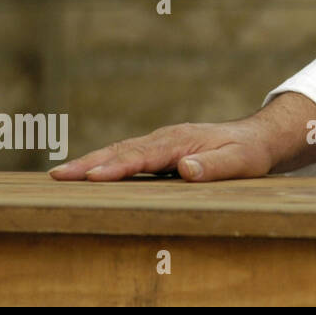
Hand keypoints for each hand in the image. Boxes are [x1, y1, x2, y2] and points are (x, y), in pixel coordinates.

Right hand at [48, 120, 274, 181]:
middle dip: (89, 163)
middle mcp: (167, 138)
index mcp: (182, 141)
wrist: (258, 137)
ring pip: (122, 150)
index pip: (144, 156)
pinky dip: (105, 162)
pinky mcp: (161, 150)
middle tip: (57, 175)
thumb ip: (215, 166)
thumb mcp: (241, 161)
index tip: (91, 177)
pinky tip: (87, 174)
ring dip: (91, 161)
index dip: (118, 167)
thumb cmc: (250, 152)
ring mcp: (162, 142)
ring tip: (60, 175)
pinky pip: (128, 155)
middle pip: (123, 150)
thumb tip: (185, 168)